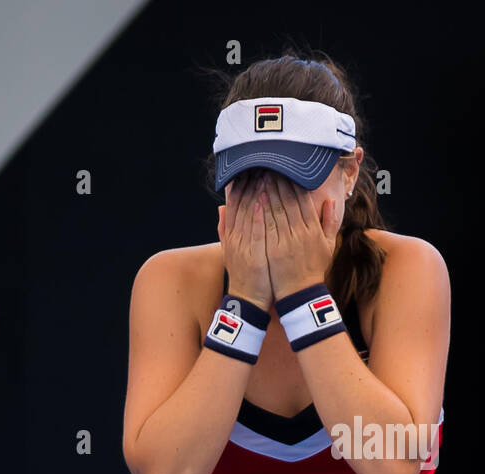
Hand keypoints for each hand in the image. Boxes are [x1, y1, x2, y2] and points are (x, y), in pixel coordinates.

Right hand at [218, 171, 273, 307]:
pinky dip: (259, 216)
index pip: (234, 203)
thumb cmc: (247, 275)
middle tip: (259, 161)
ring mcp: (244, 245)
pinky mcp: (254, 255)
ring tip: (263, 172)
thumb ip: (226, 228)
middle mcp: (235, 237)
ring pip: (249, 214)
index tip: (248, 167)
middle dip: (250, 182)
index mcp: (232, 234)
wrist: (248, 300)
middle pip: (241, 204)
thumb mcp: (232, 249)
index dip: (240, 184)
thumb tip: (221, 207)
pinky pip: (256, 232)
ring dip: (255, 192)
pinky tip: (264, 200)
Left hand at [258, 171, 338, 297]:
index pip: (303, 200)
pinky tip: (256, 197)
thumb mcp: (328, 245)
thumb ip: (330, 222)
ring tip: (261, 176)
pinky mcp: (274, 249)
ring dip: (269, 191)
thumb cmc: (314, 269)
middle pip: (288, 201)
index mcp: (314, 229)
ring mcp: (287, 241)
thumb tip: (332, 200)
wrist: (301, 294)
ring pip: (277, 210)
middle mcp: (301, 233)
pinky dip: (262, 210)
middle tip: (269, 166)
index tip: (286, 170)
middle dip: (278, 182)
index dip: (293, 183)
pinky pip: (267, 225)